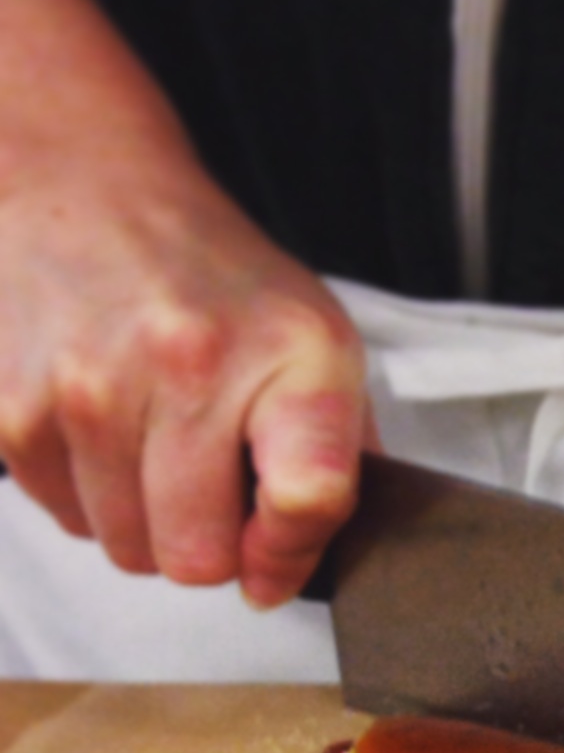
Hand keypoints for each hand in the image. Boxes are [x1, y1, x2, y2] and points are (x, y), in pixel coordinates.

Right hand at [0, 151, 370, 604]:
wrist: (89, 191)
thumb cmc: (217, 281)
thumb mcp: (317, 343)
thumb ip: (341, 453)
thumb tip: (323, 561)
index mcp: (290, 355)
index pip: (308, 496)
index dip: (293, 550)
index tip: (279, 552)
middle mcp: (188, 366)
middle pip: (199, 557)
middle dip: (213, 546)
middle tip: (215, 485)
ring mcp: (88, 389)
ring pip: (129, 553)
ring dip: (149, 525)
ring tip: (160, 447)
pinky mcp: (13, 409)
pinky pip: (68, 521)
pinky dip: (93, 498)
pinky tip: (109, 432)